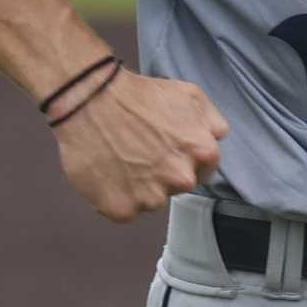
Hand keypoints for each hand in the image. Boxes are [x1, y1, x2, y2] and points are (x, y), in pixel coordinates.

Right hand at [50, 69, 229, 222]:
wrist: (90, 101)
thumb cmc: (140, 95)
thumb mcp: (190, 95)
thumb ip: (212, 121)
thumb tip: (217, 139)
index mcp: (204, 152)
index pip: (204, 171)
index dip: (185, 160)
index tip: (167, 151)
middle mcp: (181, 179)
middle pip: (178, 186)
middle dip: (165, 174)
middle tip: (142, 153)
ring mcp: (152, 198)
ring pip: (152, 201)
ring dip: (141, 188)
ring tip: (122, 161)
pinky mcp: (122, 210)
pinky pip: (125, 211)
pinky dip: (117, 197)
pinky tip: (108, 174)